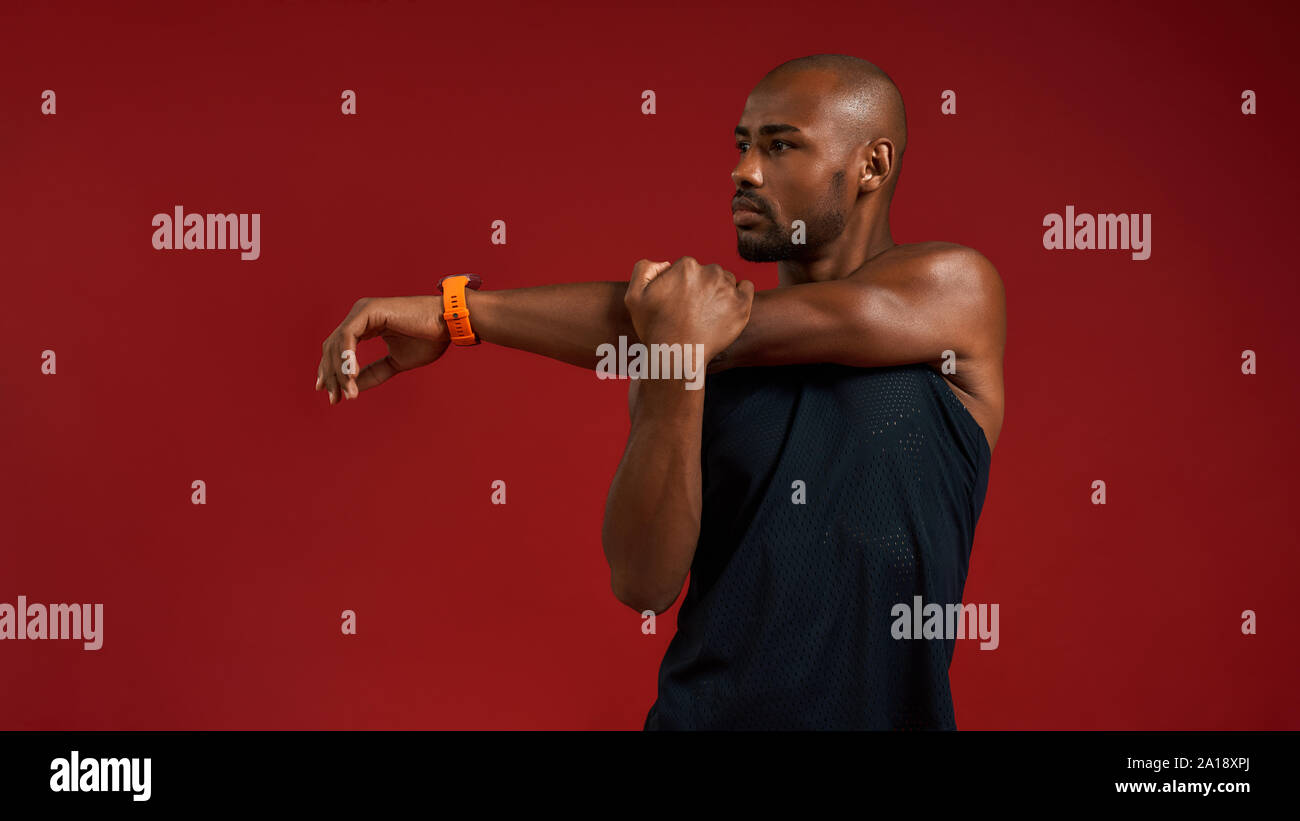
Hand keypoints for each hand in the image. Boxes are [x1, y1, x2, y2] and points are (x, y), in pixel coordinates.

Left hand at [315, 296, 448, 404]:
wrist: (449, 325)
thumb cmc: (429, 340)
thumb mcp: (395, 363)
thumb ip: (373, 373)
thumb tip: (353, 388)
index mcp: (366, 324)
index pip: (338, 349)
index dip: (331, 372)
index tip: (331, 394)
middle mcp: (360, 315)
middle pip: (332, 347)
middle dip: (331, 375)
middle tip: (334, 399)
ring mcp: (362, 311)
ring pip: (337, 344)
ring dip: (339, 372)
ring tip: (347, 394)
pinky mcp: (368, 310)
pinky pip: (348, 337)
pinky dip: (346, 359)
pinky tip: (351, 377)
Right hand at [624, 257, 754, 362]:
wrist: (677, 356)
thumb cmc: (655, 329)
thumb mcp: (634, 296)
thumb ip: (644, 269)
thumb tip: (665, 263)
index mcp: (686, 266)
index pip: (688, 268)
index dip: (682, 285)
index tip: (678, 302)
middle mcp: (710, 272)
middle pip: (709, 272)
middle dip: (702, 286)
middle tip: (693, 310)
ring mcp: (728, 288)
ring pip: (726, 280)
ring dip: (719, 291)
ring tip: (707, 314)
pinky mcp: (742, 305)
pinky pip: (746, 287)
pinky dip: (740, 293)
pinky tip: (728, 306)